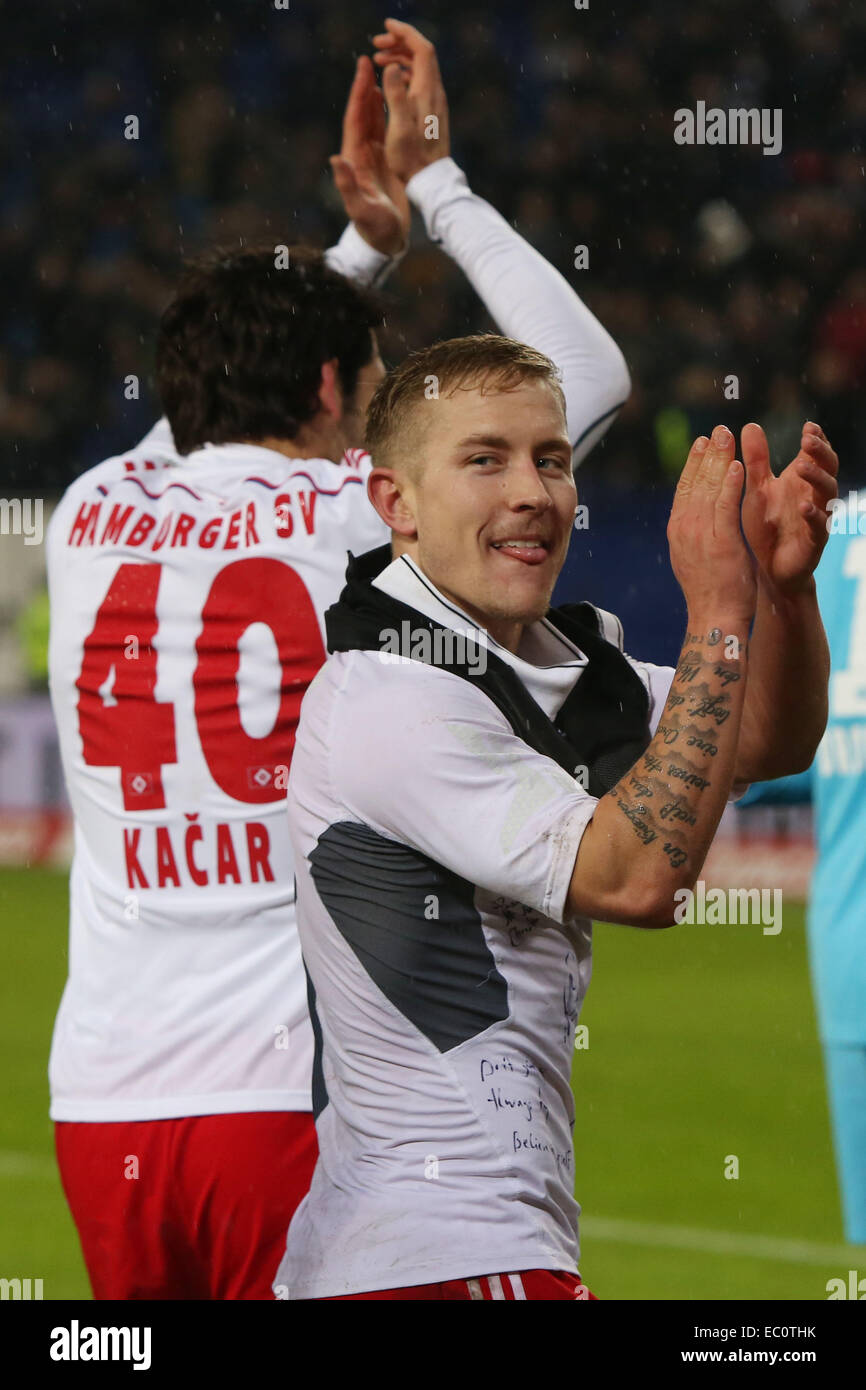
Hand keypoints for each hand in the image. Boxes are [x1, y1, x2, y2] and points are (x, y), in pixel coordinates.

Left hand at [330, 54, 409, 257]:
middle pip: (362, 115)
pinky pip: (384, 133)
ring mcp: (372, 158)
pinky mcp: (384, 164)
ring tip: (380, 73)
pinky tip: (392, 103)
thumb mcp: (361, 209)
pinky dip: (386, 115)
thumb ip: (347, 185)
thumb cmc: (374, 230)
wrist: (384, 244)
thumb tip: (335, 158)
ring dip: (375, 97)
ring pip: (373, 121)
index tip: (363, 71)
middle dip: (365, 88)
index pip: (355, 121)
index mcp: (354, 161)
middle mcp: (360, 155)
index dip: (358, 95)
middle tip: (369, 61)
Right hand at [371, 17, 450, 182]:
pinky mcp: (432, 113)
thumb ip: (396, 94)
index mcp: (427, 92)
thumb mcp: (398, 128)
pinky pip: (420, 82)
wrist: (430, 182)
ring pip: (420, 68)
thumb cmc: (411, 159)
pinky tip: (392, 83)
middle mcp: (435, 93)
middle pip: (422, 54)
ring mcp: (435, 103)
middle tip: (376, 45)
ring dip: (401, 58)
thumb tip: (393, 66)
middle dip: (400, 43)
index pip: (422, 49)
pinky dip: (405, 74)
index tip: (386, 26)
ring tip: (379, 62)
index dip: (405, 33)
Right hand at [667, 425, 756, 624]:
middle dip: (705, 454)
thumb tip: (698, 521)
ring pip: (708, 488)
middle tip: (716, 431)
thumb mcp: (695, 558)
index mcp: (678, 531)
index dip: (692, 464)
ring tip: (726, 437)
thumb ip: (696, 536)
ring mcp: (700, 534)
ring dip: (718, 460)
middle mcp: (684, 528)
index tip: (701, 444)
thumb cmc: (710, 593)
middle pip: (694, 482)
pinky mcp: (720, 541)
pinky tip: (736, 465)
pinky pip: (725, 505)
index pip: (684, 490)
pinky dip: (729, 483)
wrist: (714, 617)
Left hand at [740, 421, 838, 595]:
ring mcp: (818, 517)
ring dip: (816, 477)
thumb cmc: (764, 525)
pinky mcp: (814, 541)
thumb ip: (756, 460)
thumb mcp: (757, 489)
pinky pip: (820, 525)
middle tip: (808, 439)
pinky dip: (813, 515)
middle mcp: (814, 495)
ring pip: (828, 493)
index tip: (809, 426)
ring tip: (802, 467)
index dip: (816, 438)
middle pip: (828, 467)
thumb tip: (751, 425)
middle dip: (820, 452)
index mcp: (801, 481)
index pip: (815, 453)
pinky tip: (804, 506)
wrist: (766, 569)